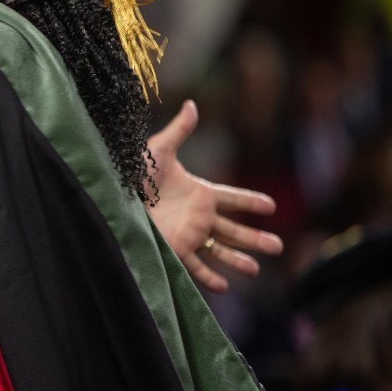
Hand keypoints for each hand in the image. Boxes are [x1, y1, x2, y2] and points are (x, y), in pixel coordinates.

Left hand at [147, 100, 282, 292]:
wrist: (113, 195)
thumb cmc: (133, 171)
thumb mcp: (159, 149)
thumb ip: (179, 130)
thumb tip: (192, 104)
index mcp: (200, 193)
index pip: (232, 199)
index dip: (251, 202)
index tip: (271, 206)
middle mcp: (198, 216)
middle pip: (233, 230)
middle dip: (255, 239)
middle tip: (278, 246)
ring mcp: (188, 234)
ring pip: (219, 250)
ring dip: (238, 260)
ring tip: (255, 270)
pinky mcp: (174, 249)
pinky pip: (195, 267)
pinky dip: (209, 277)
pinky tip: (223, 286)